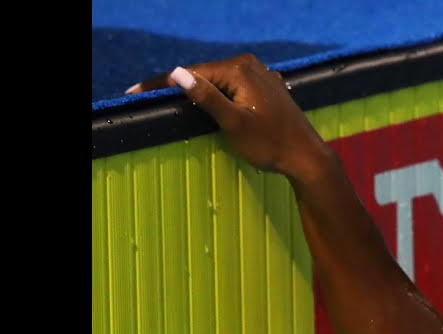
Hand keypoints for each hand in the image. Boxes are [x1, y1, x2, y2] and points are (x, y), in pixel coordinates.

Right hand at [127, 54, 327, 179]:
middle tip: (149, 96)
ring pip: (221, 81)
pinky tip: (207, 100)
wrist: (307, 158)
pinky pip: (236, 87)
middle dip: (180, 85)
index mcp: (240, 69)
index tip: (135, 91)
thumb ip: (206, 98)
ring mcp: (262, 75)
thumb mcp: (234, 122)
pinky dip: (221, 94)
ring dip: (200, 90)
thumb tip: (177, 74)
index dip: (163, 83)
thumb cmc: (271, 144)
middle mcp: (251, 65)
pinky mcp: (269, 89)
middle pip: (206, 75)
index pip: (193, 73)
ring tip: (171, 98)